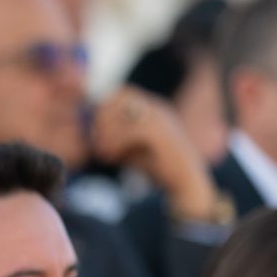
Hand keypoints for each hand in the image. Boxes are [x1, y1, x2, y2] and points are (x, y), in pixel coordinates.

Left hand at [87, 89, 218, 220]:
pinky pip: (130, 132)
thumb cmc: (157, 167)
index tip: (95, 130)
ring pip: (121, 113)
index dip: (104, 107)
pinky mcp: (160, 134)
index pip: (121, 93)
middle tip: (95, 142)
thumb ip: (115, 139)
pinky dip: (115, 144)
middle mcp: (156, 108)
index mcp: (152, 108)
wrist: (185, 182)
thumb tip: (91, 136)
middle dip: (101, 119)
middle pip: (118, 98)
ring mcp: (160, 119)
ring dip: (106, 133)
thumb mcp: (131, 149)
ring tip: (102, 154)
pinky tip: (112, 159)